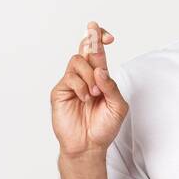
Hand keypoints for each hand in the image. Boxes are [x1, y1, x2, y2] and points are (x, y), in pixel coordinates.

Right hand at [51, 20, 128, 156]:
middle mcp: (85, 77)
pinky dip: (81, 87)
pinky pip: (70, 78)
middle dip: (92, 38)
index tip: (109, 37)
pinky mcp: (60, 92)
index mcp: (100, 77)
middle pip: (85, 48)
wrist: (89, 146)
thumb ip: (111, 87)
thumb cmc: (104, 127)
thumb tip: (100, 70)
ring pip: (77, 61)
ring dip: (89, 75)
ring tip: (95, 94)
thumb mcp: (117, 107)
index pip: (98, 52)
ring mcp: (71, 83)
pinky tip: (85, 99)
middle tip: (96, 33)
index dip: (100, 39)